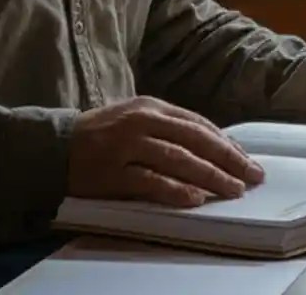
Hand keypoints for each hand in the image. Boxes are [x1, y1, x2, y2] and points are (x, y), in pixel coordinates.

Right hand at [67, 96, 264, 207]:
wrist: (52, 145)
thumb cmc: (104, 133)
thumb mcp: (138, 118)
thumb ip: (172, 128)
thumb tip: (217, 146)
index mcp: (153, 106)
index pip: (200, 124)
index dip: (227, 144)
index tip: (248, 161)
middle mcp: (143, 122)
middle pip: (196, 140)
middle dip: (229, 160)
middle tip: (253, 176)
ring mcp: (126, 146)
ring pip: (179, 160)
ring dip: (210, 176)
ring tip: (233, 189)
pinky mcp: (111, 172)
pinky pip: (150, 181)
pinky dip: (175, 190)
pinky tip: (196, 198)